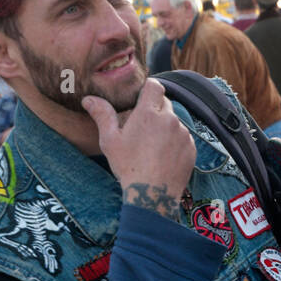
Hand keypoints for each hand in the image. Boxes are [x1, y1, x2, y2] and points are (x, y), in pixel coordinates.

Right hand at [82, 79, 194, 218]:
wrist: (152, 194)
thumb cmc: (128, 166)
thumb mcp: (110, 140)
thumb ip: (102, 115)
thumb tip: (89, 99)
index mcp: (148, 113)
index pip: (155, 86)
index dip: (148, 89)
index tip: (142, 98)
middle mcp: (170, 119)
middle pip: (165, 104)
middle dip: (155, 110)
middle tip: (142, 128)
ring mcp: (183, 134)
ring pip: (175, 122)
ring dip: (165, 128)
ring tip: (152, 147)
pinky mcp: (191, 148)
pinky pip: (184, 138)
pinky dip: (175, 143)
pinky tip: (163, 157)